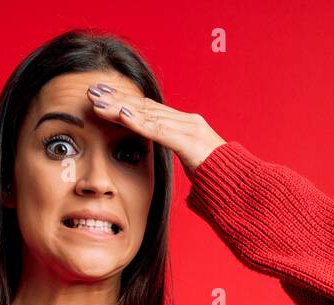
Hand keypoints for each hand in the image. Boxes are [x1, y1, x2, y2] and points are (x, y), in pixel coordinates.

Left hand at [84, 82, 226, 176]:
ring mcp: (189, 128)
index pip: (148, 109)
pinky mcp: (190, 141)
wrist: (241, 186)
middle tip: (91, 90)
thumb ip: (178, 157)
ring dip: (119, 107)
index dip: (124, 101)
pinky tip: (121, 115)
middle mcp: (186, 120)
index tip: (101, 96)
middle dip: (116, 98)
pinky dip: (139, 122)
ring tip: (97, 100)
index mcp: (185, 125)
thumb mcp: (192, 164)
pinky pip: (159, 130)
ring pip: (147, 115)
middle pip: (144, 106)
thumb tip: (166, 161)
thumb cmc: (218, 179)